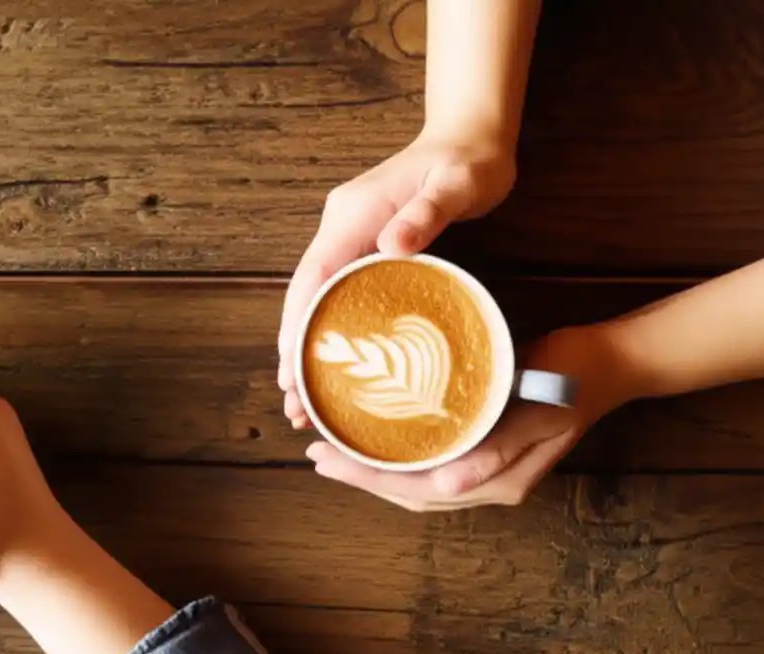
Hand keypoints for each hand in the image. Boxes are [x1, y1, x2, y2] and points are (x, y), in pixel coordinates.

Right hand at [278, 128, 516, 427]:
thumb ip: (426, 214)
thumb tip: (392, 245)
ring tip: (306, 401)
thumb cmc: (469, 160)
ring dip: (308, 347)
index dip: (297, 325)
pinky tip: (335, 364)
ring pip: (317, 300)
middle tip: (295, 407)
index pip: (312, 276)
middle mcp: (341, 227)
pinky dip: (331, 331)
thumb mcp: (456, 185)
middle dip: (295, 350)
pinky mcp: (366, 246)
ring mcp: (350, 236)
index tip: (291, 370)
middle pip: (305, 295)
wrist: (472, 135)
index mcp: (352, 215)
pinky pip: (339, 295)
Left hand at [305, 325, 640, 510]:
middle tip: (316, 450)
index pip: (418, 491)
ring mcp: (489, 468)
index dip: (368, 478)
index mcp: (499, 481)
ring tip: (334, 447)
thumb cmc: (574, 376)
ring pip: (418, 481)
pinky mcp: (487, 445)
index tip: (327, 456)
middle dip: (361, 475)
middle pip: (411, 492)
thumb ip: (498, 447)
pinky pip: (432, 460)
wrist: (610, 361)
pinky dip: (399, 453)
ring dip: (376, 468)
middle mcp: (488, 483)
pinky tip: (377, 434)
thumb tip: (449, 488)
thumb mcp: (539, 406)